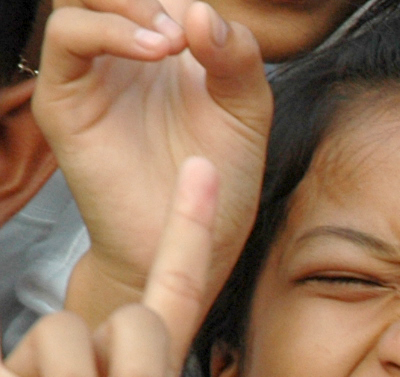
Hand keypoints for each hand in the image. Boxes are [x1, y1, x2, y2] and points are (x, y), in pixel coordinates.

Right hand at [35, 0, 267, 319]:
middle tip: (185, 32)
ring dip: (127, 3)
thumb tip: (202, 12)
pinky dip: (106, 30)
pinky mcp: (65, 99)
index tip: (216, 36)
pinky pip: (65, 36)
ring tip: (171, 43)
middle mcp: (122, 55)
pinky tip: (154, 50)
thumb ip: (238, 57)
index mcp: (164, 50)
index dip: (187, 2)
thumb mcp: (247, 112)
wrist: (191, 242)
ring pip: (79, 0)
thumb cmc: (217, 183)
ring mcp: (90, 74)